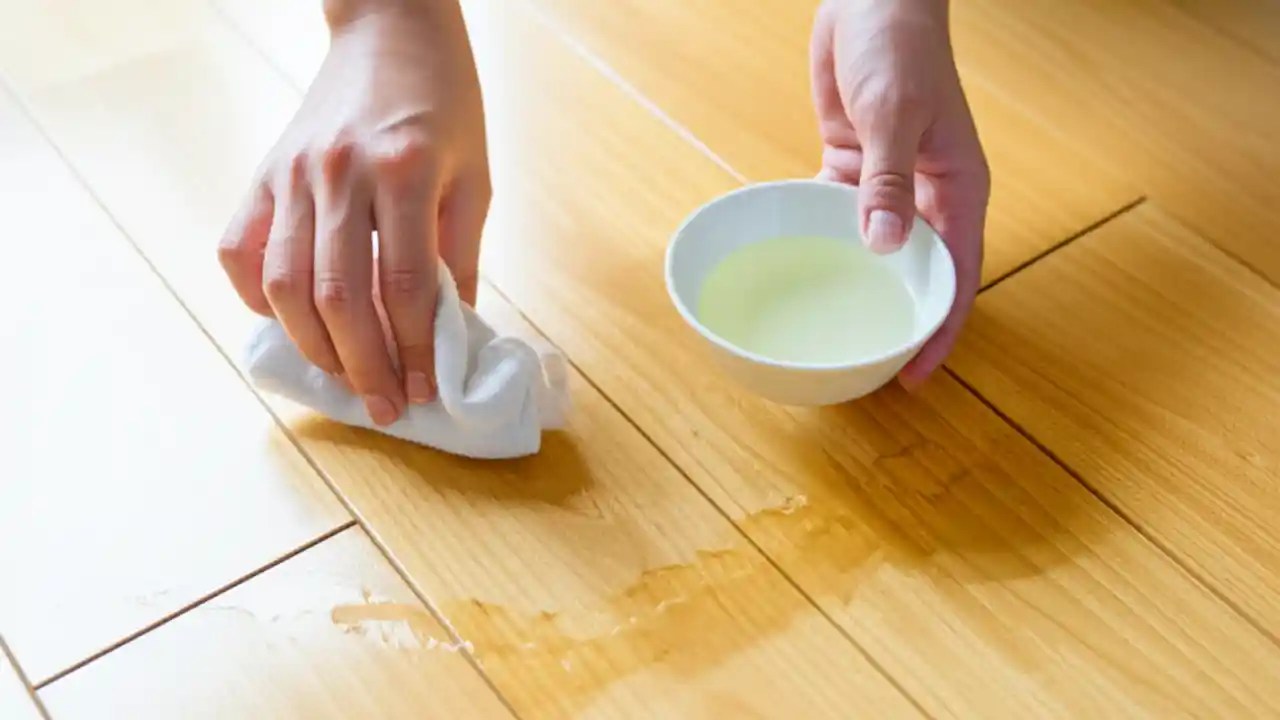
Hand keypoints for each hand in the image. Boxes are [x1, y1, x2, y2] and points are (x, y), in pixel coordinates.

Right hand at [219, 0, 489, 424]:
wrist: (390, 28)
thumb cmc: (444, 101)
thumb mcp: (473, 176)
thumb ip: (459, 255)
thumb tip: (450, 332)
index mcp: (403, 172)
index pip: (402, 287)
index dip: (412, 351)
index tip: (424, 391)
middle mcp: (338, 175)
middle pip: (337, 299)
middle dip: (362, 367)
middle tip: (384, 406)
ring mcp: (291, 173)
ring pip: (284, 284)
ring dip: (312, 347)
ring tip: (343, 379)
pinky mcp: (264, 172)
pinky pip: (240, 249)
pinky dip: (256, 297)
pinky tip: (289, 324)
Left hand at [810, 0, 988, 387]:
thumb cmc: (900, 46)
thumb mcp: (897, 116)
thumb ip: (888, 182)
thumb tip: (882, 247)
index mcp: (958, 189)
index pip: (955, 278)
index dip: (939, 330)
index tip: (915, 374)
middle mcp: (927, 194)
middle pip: (916, 274)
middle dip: (895, 318)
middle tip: (865, 364)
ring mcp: (889, 182)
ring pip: (874, 250)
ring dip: (855, 283)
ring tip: (828, 327)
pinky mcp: (852, 165)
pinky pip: (836, 215)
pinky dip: (820, 238)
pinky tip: (797, 265)